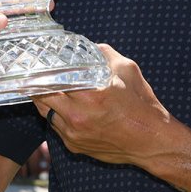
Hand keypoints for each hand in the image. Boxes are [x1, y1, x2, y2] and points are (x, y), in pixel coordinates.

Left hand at [32, 45, 169, 166]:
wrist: (151, 141)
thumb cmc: (142, 105)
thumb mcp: (127, 70)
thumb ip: (104, 54)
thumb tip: (88, 46)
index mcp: (90, 94)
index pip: (51, 80)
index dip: (42, 70)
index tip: (39, 63)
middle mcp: (78, 115)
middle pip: (41, 97)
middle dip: (39, 85)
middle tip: (41, 75)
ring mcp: (74, 133)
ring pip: (45, 112)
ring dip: (47, 100)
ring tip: (54, 90)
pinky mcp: (74, 146)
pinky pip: (56, 127)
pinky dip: (59, 116)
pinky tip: (69, 109)